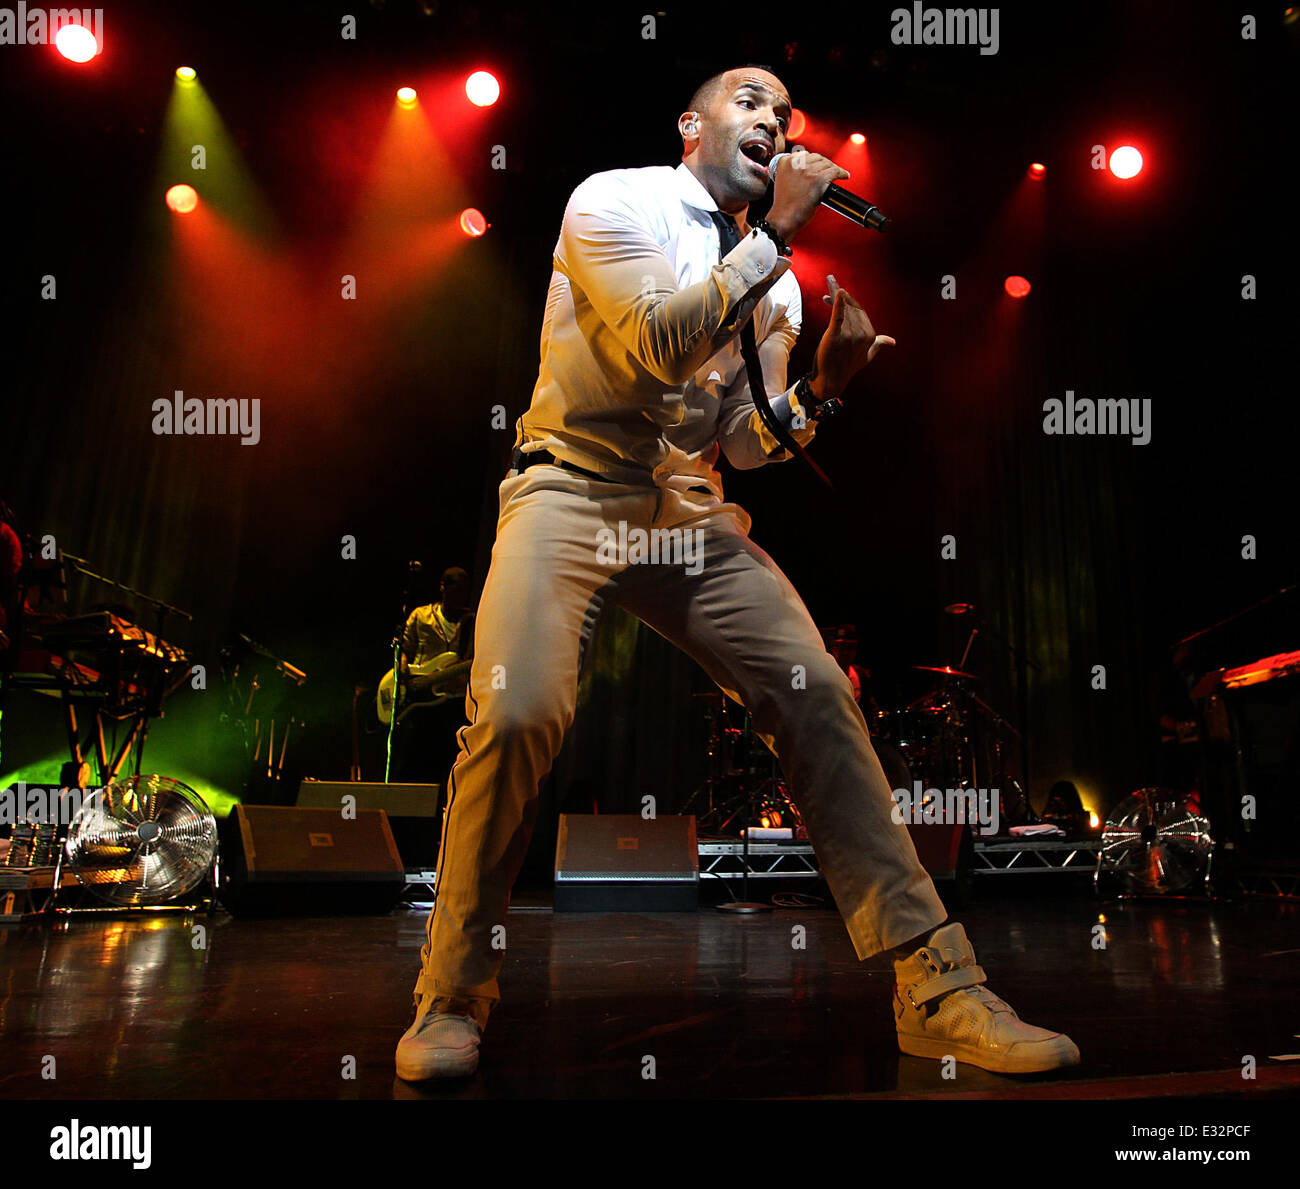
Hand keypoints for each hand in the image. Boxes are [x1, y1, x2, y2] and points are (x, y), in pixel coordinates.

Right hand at [766, 147, 849, 244]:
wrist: (784, 218)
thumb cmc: (784, 205)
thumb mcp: (783, 181)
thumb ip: (793, 172)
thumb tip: (809, 168)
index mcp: (786, 162)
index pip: (805, 154)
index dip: (814, 160)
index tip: (818, 165)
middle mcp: (797, 164)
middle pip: (817, 157)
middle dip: (824, 164)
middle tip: (828, 171)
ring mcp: (808, 170)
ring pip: (827, 164)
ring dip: (833, 168)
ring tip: (837, 173)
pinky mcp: (818, 179)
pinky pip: (835, 171)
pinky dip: (842, 173)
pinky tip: (844, 176)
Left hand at [810, 275, 894, 401]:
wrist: (831, 380)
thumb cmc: (848, 367)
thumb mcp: (866, 356)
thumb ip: (878, 344)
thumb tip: (892, 341)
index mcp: (871, 335)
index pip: (860, 311)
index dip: (849, 301)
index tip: (836, 293)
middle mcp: (862, 334)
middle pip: (852, 307)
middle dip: (840, 292)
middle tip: (830, 280)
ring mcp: (849, 336)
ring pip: (843, 309)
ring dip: (835, 293)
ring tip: (829, 281)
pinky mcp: (835, 336)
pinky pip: (837, 316)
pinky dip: (837, 303)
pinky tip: (836, 292)